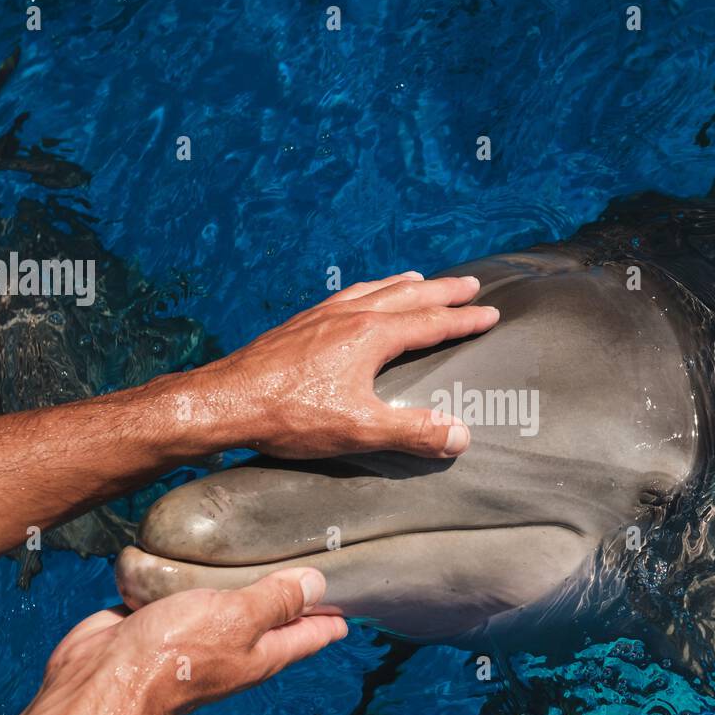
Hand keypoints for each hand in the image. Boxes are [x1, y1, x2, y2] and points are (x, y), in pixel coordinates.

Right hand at [43, 567, 345, 714]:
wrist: (101, 680)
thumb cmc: (174, 655)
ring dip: (239, 583)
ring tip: (257, 550)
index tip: (354, 595)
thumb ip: (275, 599)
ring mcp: (195, 637)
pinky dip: (192, 578)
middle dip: (292, 597)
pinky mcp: (158, 622)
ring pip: (226, 606)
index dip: (333, 615)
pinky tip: (196, 554)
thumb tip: (317, 583)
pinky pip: (183, 595)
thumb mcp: (237, 619)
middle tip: (310, 560)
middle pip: (272, 619)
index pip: (311, 634)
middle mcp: (233, 648)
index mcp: (262, 654)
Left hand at [182, 271, 498, 458]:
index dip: (463, 320)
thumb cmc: (290, 416)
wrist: (225, 402)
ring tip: (420, 279)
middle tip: (470, 284)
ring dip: (403, 285)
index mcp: (371, 336)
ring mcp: (321, 316)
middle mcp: (350, 316)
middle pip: (407, 296)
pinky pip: (344, 296)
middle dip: (442, 292)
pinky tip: (359, 298)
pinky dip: (366, 290)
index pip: (430, 323)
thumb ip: (413, 431)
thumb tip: (461, 435)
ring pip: (374, 290)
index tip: (490, 313)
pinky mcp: (298, 325)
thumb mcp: (359, 429)